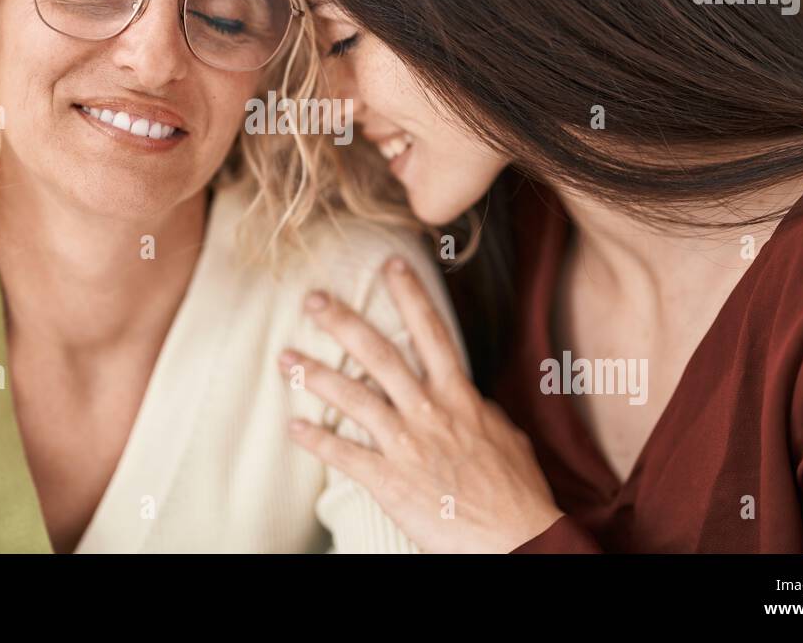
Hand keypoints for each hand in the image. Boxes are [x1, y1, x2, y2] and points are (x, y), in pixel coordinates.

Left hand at [278, 255, 562, 552]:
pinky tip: (294, 428)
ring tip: (285, 358)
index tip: (390, 264)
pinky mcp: (390, 480)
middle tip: (312, 299)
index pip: (431, 332)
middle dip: (342, 322)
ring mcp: (407, 444)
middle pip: (379, 353)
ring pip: (352, 397)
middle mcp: (429, 411)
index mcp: (460, 396)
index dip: (410, 295)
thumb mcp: (506, 436)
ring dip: (314, 375)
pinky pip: (344, 455)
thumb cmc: (518, 491)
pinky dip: (317, 440)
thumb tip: (468, 397)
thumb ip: (480, 411)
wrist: (517, 538)